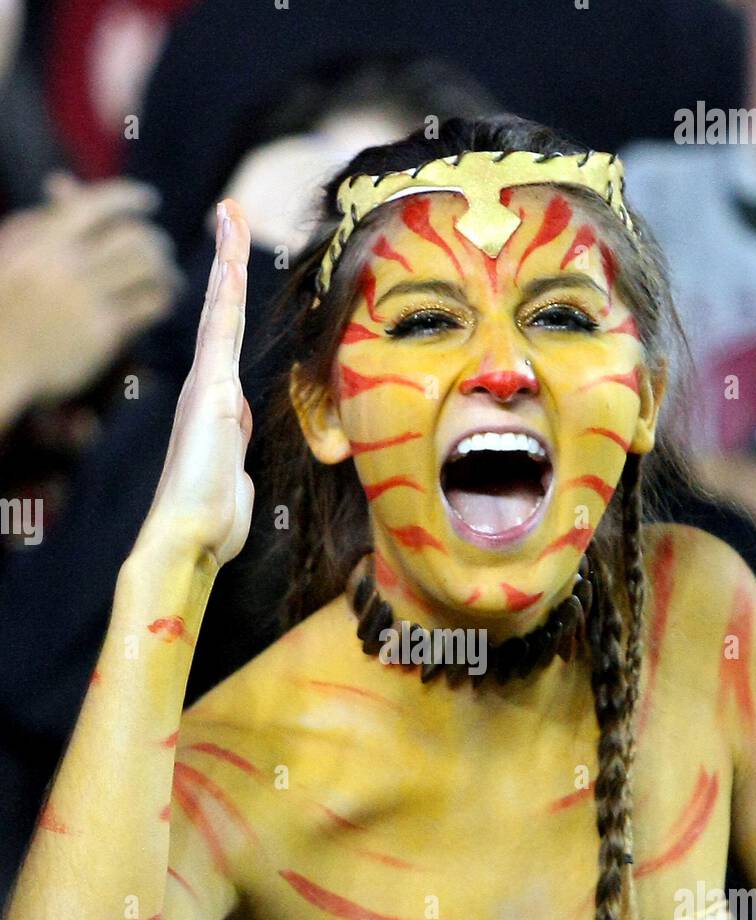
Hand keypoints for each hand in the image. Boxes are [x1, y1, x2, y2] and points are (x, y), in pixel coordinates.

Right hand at [0, 175, 179, 409]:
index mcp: (45, 238)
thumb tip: (64, 182)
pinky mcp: (104, 332)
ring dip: (165, 271)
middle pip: (133, 237)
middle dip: (154, 240)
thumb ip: (44, 217)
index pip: (98, 204)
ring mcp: (89, 299)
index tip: (149, 199)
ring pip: (148, 270)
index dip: (129, 197)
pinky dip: (161, 298)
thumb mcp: (15, 249)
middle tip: (161, 248)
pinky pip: (148, 305)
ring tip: (169, 277)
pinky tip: (161, 300)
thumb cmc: (3, 300)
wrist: (1, 358)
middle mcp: (70, 265)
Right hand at [137, 199, 253, 567]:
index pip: (227, 343)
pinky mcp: (212, 390)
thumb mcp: (234, 481)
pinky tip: (232, 254)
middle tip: (230, 214)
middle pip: (221, 313)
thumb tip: (235, 436)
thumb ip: (234, 451)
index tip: (235, 264)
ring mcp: (207, 386)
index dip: (231, 302)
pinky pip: (222, 327)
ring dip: (229, 260)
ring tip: (232, 215)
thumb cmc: (212, 521)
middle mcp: (207, 388)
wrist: (188, 538)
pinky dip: (228, 288)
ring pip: (221, 310)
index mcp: (215, 407)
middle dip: (227, 263)